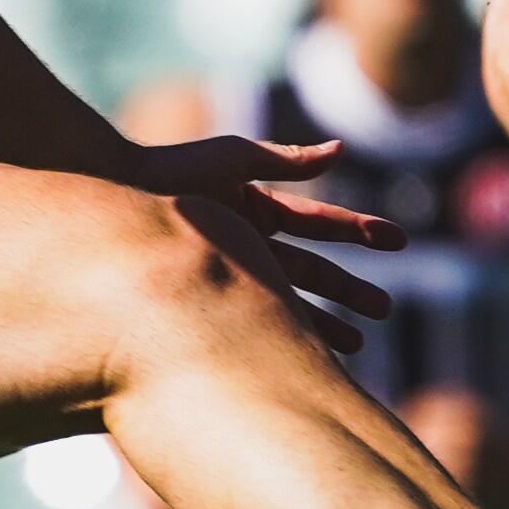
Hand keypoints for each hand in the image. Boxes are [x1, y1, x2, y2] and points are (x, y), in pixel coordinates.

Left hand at [124, 131, 397, 353]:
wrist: (110, 200)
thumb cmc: (167, 170)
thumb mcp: (233, 159)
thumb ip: (287, 159)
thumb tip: (342, 149)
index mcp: (255, 205)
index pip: (319, 221)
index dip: (359, 230)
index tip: (398, 241)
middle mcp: (246, 241)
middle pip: (311, 269)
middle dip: (349, 289)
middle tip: (384, 310)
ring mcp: (228, 271)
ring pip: (287, 302)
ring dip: (322, 322)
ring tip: (354, 348)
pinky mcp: (207, 296)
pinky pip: (253, 321)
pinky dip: (281, 338)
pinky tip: (304, 359)